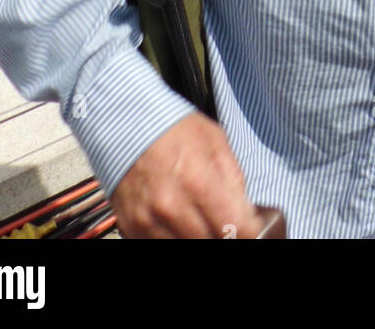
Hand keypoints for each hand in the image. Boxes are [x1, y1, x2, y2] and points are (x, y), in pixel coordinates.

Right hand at [111, 112, 266, 238]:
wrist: (125, 125)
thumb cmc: (174, 130)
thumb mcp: (215, 141)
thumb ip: (234, 180)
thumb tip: (247, 215)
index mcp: (198, 181)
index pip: (237, 229)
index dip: (249, 231)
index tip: (249, 226)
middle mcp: (172, 207)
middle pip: (213, 242)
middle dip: (224, 233)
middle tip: (223, 219)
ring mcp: (150, 222)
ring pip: (188, 248)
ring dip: (199, 236)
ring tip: (199, 217)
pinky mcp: (132, 229)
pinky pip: (161, 245)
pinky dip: (175, 237)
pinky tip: (179, 222)